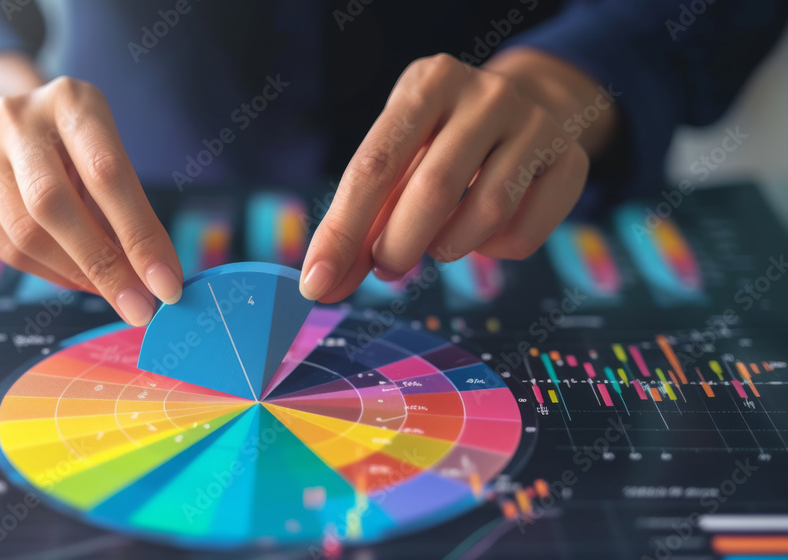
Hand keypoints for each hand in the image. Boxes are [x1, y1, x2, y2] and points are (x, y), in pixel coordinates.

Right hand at [0, 73, 181, 325]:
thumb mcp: (110, 157)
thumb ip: (131, 210)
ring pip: (26, 234)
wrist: (17, 126)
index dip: (139, 234)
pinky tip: (80, 281)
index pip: (107, 173)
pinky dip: (50, 274)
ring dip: (78, 275)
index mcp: (70, 100)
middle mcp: (16, 119)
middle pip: (55, 206)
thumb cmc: (80, 149)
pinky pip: (5, 249)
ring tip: (115, 293)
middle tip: (140, 307)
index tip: (166, 284)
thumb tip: (157, 280)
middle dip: (105, 266)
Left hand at [300, 50, 608, 301]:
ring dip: (449, 248)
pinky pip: (524, 234)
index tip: (318, 283)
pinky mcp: (570, 160)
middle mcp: (486, 94)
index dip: (344, 231)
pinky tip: (482, 234)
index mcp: (428, 83)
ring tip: (436, 243)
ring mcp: (535, 124)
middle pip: (434, 190)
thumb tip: (323, 284)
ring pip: (487, 213)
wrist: (526, 107)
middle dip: (398, 247)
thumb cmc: (439, 142)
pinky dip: (492, 252)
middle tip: (387, 267)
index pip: (374, 164)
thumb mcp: (396, 158)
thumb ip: (360, 219)